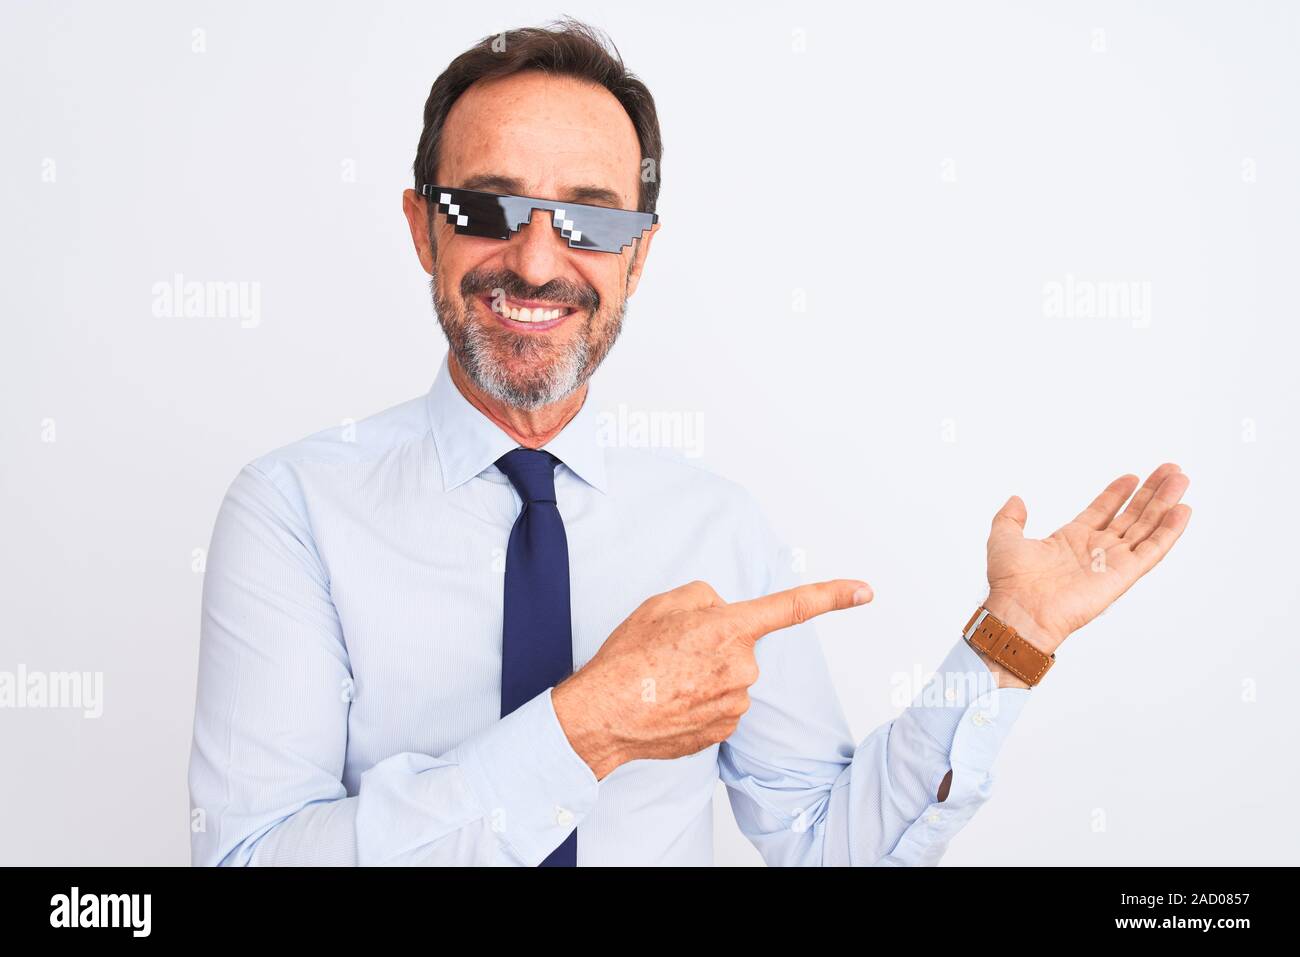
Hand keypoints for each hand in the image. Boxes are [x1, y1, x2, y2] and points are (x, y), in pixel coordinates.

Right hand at [552, 578, 870, 778]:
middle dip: (714, 644)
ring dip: (704, 675)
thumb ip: (706, 598)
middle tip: (672, 652)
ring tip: (665, 679)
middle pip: (740, 646)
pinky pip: (719, 706)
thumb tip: (723, 615)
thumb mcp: (664, 603)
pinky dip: (698, 701)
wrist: (604, 715)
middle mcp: (743, 666)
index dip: (833, 595)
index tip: (866, 590)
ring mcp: (736, 703)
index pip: (792, 606)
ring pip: (730, 678)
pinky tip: (671, 702)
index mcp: (731, 627)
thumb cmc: (629, 657)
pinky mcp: (724, 731)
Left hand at [983, 462, 1191, 656]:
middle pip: (1131, 515)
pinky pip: (1152, 550)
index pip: (1101, 511)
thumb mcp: (1004, 539)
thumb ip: (1010, 518)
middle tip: (1171, 469)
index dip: (1117, 493)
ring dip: (1165, 504)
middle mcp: (1095, 550)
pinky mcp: (1124, 574)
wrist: (1020, 610)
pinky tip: (1183, 511)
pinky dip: (1169, 531)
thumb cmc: (1010, 583)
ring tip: (1181, 480)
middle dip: (1151, 493)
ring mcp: (1111, 562)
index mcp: (1071, 540)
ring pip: (1146, 527)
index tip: (1133, 476)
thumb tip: (1016, 499)